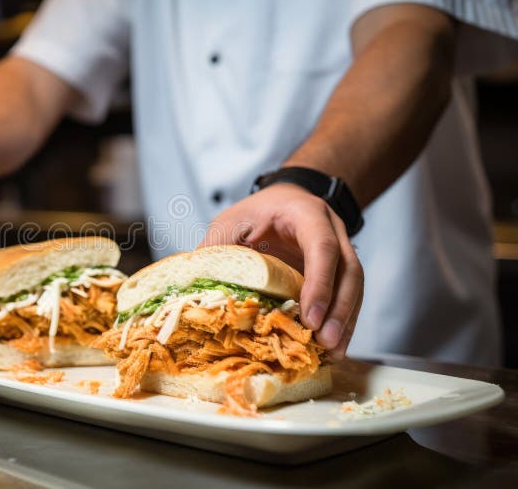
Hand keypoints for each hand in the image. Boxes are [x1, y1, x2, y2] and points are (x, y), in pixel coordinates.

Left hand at [200, 183, 363, 360]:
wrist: (284, 200)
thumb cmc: (256, 212)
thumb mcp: (231, 222)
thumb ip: (217, 249)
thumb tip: (197, 286)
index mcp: (307, 214)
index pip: (322, 246)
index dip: (319, 282)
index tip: (311, 317)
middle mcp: (333, 231)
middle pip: (349, 271)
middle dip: (338, 309)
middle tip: (325, 341)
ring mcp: (343, 250)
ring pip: (355, 287)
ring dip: (345, 321)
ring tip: (333, 352)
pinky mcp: (340, 271)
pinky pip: (349, 297)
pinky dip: (343, 322)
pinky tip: (334, 346)